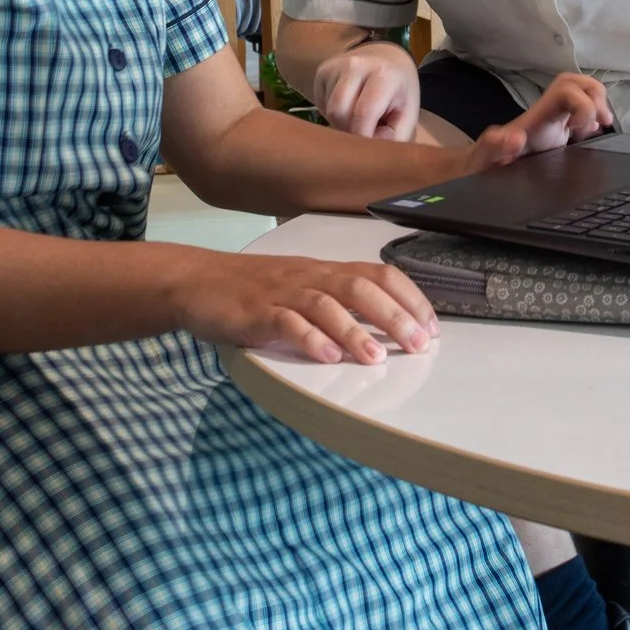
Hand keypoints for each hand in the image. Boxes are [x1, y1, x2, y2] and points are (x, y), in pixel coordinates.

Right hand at [172, 251, 437, 365]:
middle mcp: (309, 277)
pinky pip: (285, 322)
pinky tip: (325, 356)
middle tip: (419, 344)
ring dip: (355, 330)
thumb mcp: (303, 287)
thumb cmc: (254, 289)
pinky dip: (308, 338)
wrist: (197, 281)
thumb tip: (386, 325)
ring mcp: (282, 294)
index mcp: (325, 271)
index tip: (432, 325)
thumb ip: (339, 301)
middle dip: (394, 316)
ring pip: (326, 304)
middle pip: (360, 288)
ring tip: (376, 358)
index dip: (409, 298)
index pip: (379, 274)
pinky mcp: (255, 313)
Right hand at [315, 40, 421, 140]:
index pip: (364, 113)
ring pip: (329, 111)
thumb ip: (394, 136)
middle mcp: (356, 65)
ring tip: (359, 119)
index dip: (363, 138)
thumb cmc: (398, 93)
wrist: (385, 59)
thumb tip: (369, 148)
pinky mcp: (322, 72)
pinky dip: (335, 114)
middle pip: (340, 113)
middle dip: (350, 132)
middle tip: (365, 134)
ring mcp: (335, 66)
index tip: (368, 151)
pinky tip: (349, 108)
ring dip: (341, 124)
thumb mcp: (408, 114)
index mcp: (384, 75)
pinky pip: (323, 104)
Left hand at [460, 72, 613, 170]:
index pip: (565, 90)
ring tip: (601, 125)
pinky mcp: (559, 132)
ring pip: (582, 93)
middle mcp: (547, 113)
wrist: (481, 167)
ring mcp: (554, 121)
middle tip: (602, 121)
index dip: (583, 104)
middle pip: (576, 83)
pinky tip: (594, 133)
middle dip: (596, 96)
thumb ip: (494, 147)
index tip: (582, 128)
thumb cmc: (483, 163)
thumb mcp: (485, 157)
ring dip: (598, 104)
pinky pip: (582, 112)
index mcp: (536, 116)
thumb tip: (516, 139)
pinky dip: (594, 118)